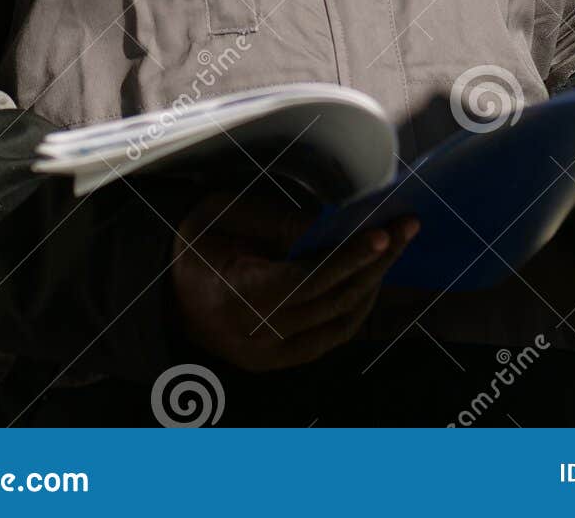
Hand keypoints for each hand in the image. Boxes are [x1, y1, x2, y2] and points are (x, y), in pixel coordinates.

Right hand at [171, 188, 419, 371]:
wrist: (168, 295)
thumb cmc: (197, 245)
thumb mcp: (224, 214)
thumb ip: (276, 221)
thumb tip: (332, 224)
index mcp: (237, 294)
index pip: (306, 279)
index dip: (348, 258)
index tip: (382, 234)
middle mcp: (257, 334)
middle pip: (332, 298)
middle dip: (375, 260)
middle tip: (406, 226)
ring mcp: (271, 355)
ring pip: (340, 319)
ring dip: (374, 281)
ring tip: (397, 245)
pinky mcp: (281, 361)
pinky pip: (332, 336)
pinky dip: (358, 305)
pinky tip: (372, 276)